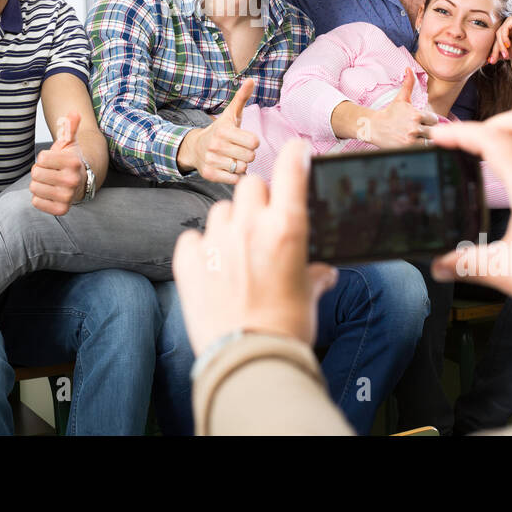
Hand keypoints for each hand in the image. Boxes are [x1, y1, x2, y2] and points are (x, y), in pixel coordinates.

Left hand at [30, 111, 88, 215]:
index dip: (44, 158)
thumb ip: (70, 126)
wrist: (82, 181)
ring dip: (38, 185)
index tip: (53, 160)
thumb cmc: (71, 161)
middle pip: (36, 173)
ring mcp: (67, 196)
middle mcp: (72, 180)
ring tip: (50, 183)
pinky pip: (36, 202)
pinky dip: (39, 198)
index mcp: (73, 162)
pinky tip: (49, 194)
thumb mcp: (70, 142)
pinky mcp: (61, 209)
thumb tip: (73, 112)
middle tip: (50, 172)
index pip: (41, 158)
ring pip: (34, 188)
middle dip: (40, 171)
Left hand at [173, 138, 337, 356]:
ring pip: (222, 210)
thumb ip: (315, 273)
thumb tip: (324, 272)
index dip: (295, 154)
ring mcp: (215, 241)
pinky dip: (200, 248)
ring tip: (236, 254)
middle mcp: (250, 225)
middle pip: (252, 185)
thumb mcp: (309, 295)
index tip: (296, 150)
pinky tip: (211, 268)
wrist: (249, 361)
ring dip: (230, 224)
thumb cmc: (286, 328)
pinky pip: (192, 237)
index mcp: (287, 228)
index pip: (291, 169)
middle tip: (263, 224)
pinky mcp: (187, 261)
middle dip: (260, 198)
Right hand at [177, 80, 259, 183]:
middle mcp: (216, 145)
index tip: (246, 140)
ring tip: (233, 158)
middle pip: (250, 157)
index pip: (254, 142)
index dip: (253, 142)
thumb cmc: (221, 130)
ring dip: (241, 165)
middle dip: (247, 154)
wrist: (195, 148)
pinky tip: (228, 168)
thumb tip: (251, 80)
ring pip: (242, 168)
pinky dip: (235, 176)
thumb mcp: (231, 114)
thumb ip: (242, 98)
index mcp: (224, 130)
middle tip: (239, 150)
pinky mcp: (210, 175)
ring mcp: (212, 161)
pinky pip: (234, 180)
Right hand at [364, 69, 438, 146]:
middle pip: (433, 131)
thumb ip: (408, 84)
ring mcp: (411, 138)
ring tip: (416, 137)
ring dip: (424, 139)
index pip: (434, 119)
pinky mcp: (407, 147)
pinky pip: (422, 148)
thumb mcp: (400, 98)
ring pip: (429, 141)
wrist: (374, 127)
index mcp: (416, 114)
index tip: (423, 122)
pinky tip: (412, 143)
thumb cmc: (389, 113)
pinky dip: (419, 146)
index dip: (429, 121)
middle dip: (428, 131)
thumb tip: (410, 69)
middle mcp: (414, 126)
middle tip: (419, 130)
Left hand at [489, 15, 511, 67]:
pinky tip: (508, 45)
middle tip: (494, 59)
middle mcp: (509, 23)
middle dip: (495, 49)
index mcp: (506, 30)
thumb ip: (496, 52)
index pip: (494, 39)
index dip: (492, 50)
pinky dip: (504, 38)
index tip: (490, 61)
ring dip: (500, 45)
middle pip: (495, 36)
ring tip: (505, 54)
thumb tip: (484, 59)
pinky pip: (504, 28)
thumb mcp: (506, 52)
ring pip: (498, 33)